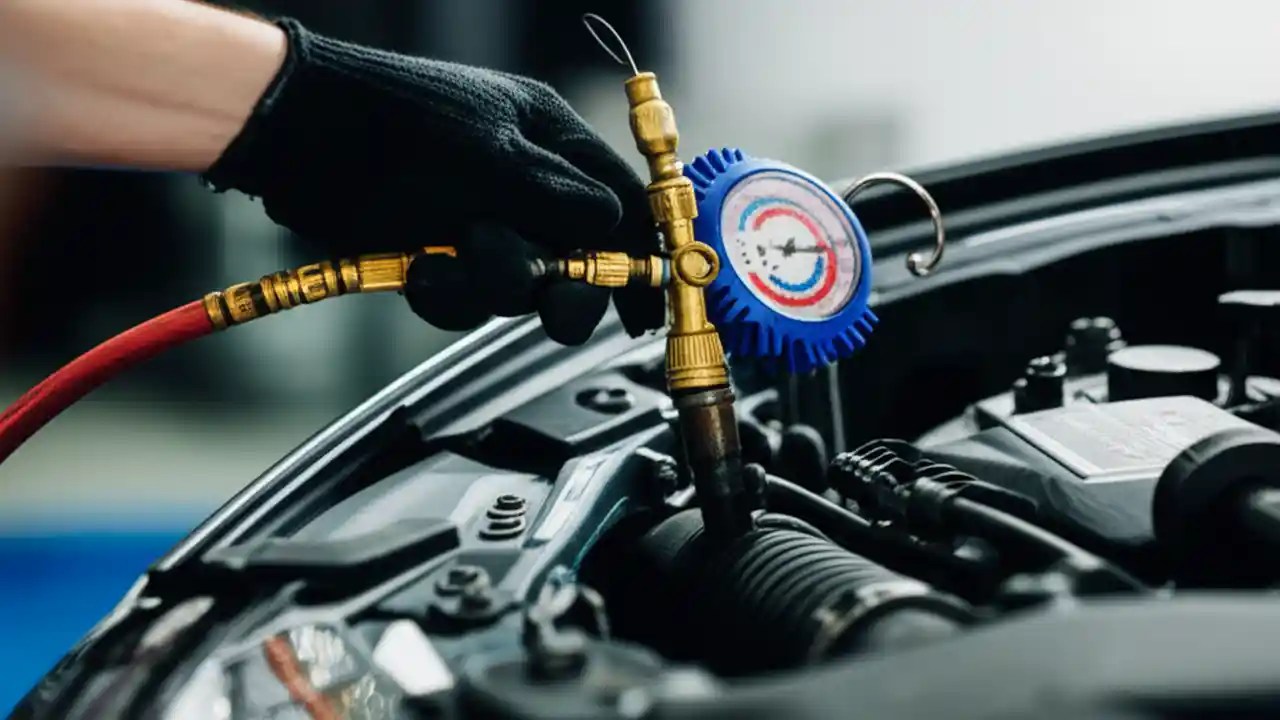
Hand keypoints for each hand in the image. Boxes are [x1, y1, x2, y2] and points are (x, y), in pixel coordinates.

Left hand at [203, 19, 662, 343]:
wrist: (295, 137)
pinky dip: (445, 294)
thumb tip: (616, 226)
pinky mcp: (438, 254)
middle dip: (561, 287)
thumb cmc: (394, 126)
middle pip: (577, 257)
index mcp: (548, 138)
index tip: (647, 303)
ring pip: (519, 286)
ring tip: (449, 258)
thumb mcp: (492, 157)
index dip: (640, 255)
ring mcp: (479, 220)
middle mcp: (523, 181)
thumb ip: (562, 198)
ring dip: (488, 285)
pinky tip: (418, 270)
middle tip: (554, 309)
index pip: (620, 201)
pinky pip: (466, 299)